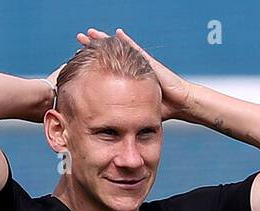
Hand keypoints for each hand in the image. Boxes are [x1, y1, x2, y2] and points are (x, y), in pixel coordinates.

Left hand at [76, 27, 194, 121]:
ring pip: (119, 48)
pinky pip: (135, 48)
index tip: (78, 56)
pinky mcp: (150, 62)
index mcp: (127, 81)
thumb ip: (123, 115)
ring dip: (106, 39)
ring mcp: (141, 64)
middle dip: (94, 45)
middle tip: (80, 38)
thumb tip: (108, 128)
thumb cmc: (163, 110)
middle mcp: (132, 70)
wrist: (181, 105)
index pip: (106, 68)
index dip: (93, 61)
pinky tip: (117, 33)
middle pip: (109, 54)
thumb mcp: (137, 112)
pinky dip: (126, 40)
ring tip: (91, 32)